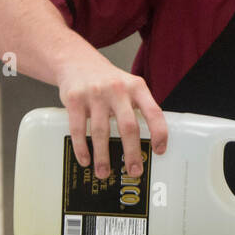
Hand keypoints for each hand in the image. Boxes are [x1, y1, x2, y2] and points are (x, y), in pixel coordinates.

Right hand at [56, 49, 167, 178]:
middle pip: (128, 126)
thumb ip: (138, 108)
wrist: (76, 61)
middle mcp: (118, 89)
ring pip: (101, 131)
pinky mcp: (74, 99)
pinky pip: (78, 128)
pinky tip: (85, 160)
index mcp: (137, 87)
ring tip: (104, 173)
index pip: (154, 112)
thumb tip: (149, 143)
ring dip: (103, 156)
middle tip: (134, 172)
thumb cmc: (107, 81)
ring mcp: (95, 93)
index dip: (159, 133)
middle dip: (132, 152)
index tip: (159, 152)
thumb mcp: (129, 86)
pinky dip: (82, 148)